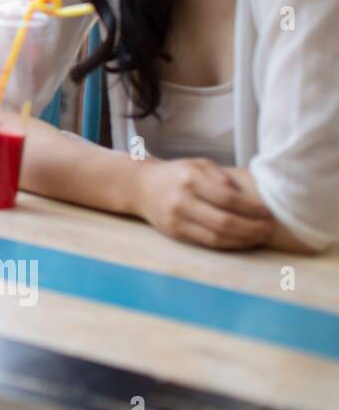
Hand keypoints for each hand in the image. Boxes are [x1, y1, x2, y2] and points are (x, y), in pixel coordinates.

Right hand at [132, 157, 273, 249]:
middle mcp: (181, 201)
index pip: (228, 198)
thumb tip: (246, 197)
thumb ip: (221, 177)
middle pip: (224, 222)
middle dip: (252, 228)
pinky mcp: (174, 233)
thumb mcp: (198, 165)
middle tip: (268, 228)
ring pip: (216, 237)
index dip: (251, 208)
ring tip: (259, 236)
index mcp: (190, 179)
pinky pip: (206, 243)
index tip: (267, 212)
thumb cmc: (177, 174)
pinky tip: (241, 241)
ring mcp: (176, 219)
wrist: (140, 187)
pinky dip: (228, 244)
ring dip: (243, 240)